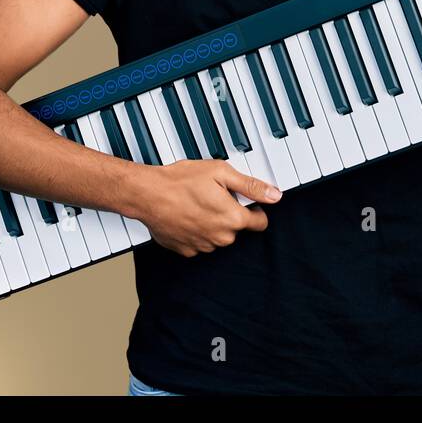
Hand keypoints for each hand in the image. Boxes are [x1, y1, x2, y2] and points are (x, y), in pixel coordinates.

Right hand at [130, 158, 281, 257]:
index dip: (255, 208)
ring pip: (218, 236)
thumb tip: (274, 194)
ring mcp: (202, 246)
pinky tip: (188, 215)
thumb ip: (251, 186)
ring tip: (198, 203)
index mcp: (232, 219)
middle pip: (237, 228)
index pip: (260, 222)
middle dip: (231, 213)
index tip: (246, 201)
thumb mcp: (221, 173)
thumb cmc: (180, 181)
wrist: (147, 194)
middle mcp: (220, 237)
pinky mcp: (186, 250)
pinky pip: (200, 242)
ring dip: (213, 223)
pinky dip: (197, 231)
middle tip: (215, 195)